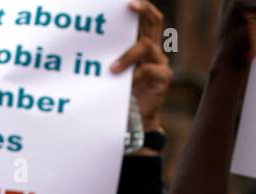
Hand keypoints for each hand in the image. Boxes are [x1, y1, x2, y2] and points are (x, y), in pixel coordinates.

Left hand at [110, 1, 171, 135]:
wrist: (135, 118)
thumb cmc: (120, 92)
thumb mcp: (114, 71)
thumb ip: (111, 55)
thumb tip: (91, 40)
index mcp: (141, 44)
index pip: (146, 18)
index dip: (141, 7)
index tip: (126, 1)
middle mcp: (153, 49)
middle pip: (155, 20)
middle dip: (143, 9)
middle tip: (130, 6)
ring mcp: (160, 62)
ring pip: (146, 46)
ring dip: (127, 56)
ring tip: (112, 70)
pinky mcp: (164, 77)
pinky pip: (149, 69)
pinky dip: (134, 76)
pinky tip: (126, 85)